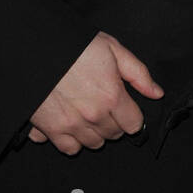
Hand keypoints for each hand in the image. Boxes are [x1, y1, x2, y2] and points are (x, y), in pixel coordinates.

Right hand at [27, 30, 163, 154]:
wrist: (35, 46)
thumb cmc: (74, 44)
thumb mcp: (112, 48)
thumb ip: (138, 73)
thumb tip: (157, 93)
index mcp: (112, 95)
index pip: (134, 124)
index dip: (131, 114)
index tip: (123, 105)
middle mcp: (94, 115)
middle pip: (114, 134)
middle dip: (113, 121)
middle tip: (103, 103)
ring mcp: (72, 125)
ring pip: (94, 143)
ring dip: (94, 131)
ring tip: (86, 111)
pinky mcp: (51, 129)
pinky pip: (69, 148)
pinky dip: (72, 139)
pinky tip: (70, 122)